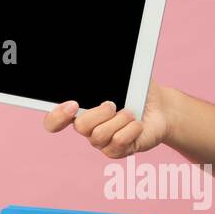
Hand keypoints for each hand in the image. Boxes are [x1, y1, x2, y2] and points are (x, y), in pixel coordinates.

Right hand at [43, 80, 168, 158]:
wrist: (160, 108)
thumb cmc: (138, 91)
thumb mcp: (123, 76)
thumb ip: (109, 73)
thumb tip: (100, 62)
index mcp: (80, 110)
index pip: (54, 121)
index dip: (57, 117)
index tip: (72, 105)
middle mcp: (87, 128)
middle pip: (79, 127)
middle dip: (99, 113)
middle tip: (112, 104)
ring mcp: (100, 142)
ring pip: (99, 135)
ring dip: (120, 120)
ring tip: (130, 113)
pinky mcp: (116, 151)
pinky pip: (117, 143)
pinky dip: (131, 130)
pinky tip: (137, 124)